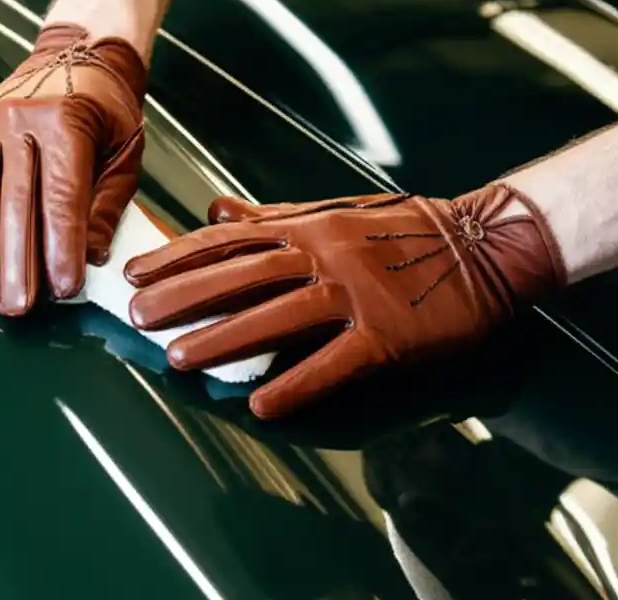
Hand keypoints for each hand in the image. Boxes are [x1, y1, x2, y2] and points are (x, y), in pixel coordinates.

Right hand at [0, 24, 145, 315]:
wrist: (78, 52)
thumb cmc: (108, 109)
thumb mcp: (125, 150)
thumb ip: (107, 204)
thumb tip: (90, 257)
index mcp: (67, 122)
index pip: (61, 196)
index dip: (61, 245)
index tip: (64, 287)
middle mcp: (20, 120)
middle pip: (17, 204)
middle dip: (19, 262)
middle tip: (21, 309)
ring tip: (0, 297)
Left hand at [123, 185, 564, 418]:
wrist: (484, 246)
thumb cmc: (404, 231)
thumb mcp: (332, 212)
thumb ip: (272, 216)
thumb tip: (214, 212)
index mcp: (308, 227)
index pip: (229, 242)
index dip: (176, 258)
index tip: (133, 275)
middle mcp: (324, 255)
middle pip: (242, 276)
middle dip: (184, 297)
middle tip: (136, 319)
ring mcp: (356, 294)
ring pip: (279, 316)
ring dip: (226, 339)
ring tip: (179, 361)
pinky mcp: (388, 335)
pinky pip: (335, 363)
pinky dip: (297, 383)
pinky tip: (261, 405)